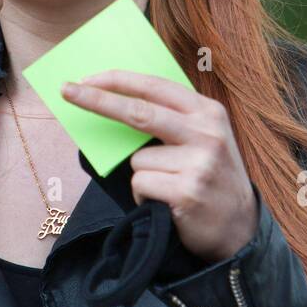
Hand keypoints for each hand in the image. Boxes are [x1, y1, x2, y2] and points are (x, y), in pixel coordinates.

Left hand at [60, 70, 258, 262]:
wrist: (239, 229)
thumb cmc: (209, 177)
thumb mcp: (202, 139)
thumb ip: (170, 120)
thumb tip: (114, 102)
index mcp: (207, 112)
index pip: (155, 87)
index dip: (118, 80)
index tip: (85, 78)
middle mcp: (206, 133)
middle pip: (138, 112)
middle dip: (97, 100)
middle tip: (66, 90)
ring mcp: (198, 164)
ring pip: (137, 160)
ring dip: (142, 175)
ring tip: (169, 187)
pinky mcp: (186, 192)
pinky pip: (140, 185)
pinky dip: (144, 197)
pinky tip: (167, 204)